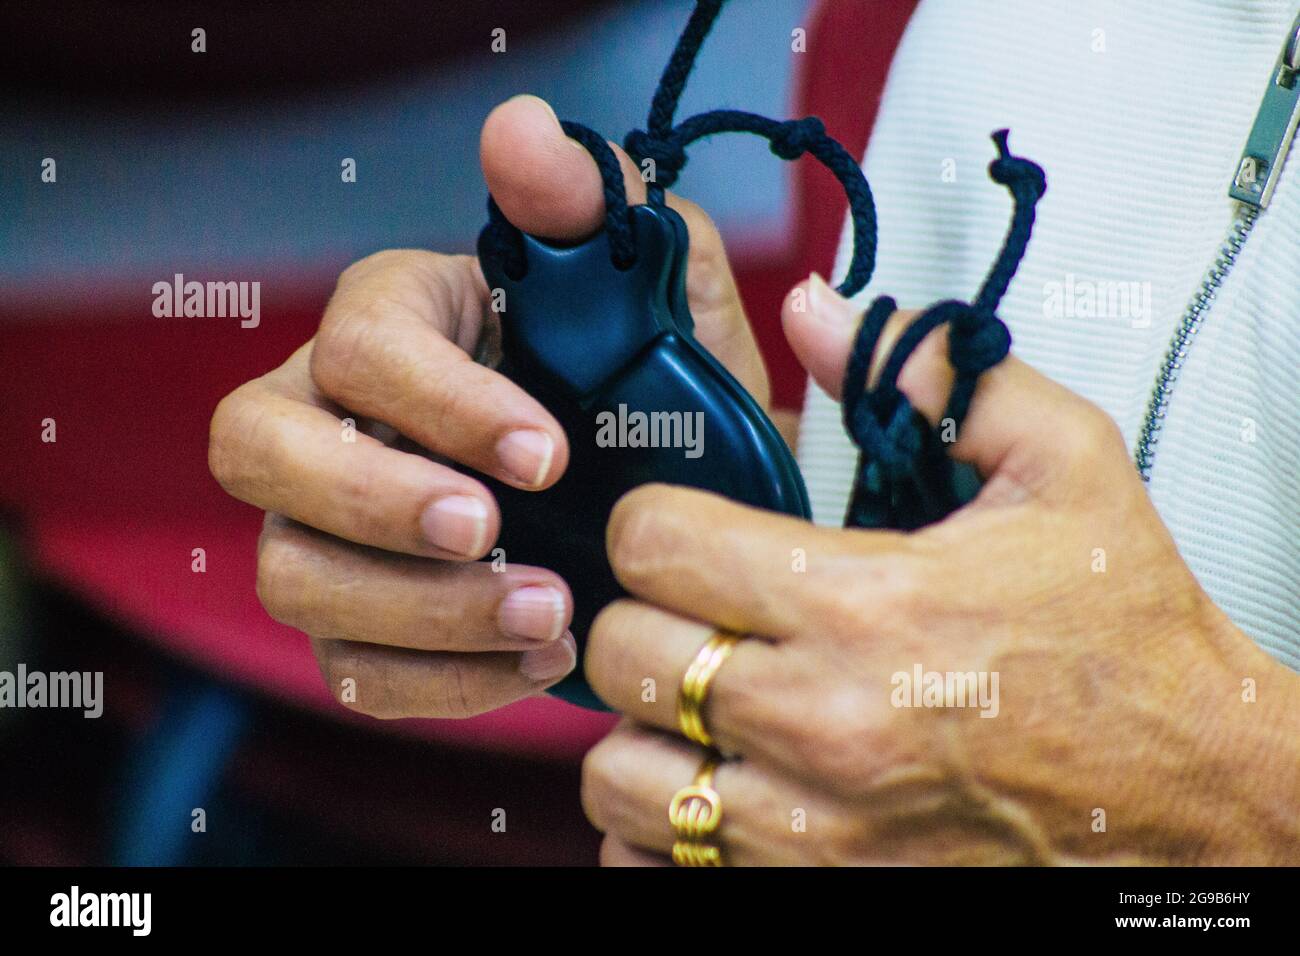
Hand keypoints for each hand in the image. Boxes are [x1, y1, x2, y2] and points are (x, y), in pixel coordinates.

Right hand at [208, 95, 766, 717]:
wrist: (664, 503)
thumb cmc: (651, 390)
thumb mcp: (656, 294)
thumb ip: (597, 211)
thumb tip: (523, 133)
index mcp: (395, 322)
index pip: (361, 342)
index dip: (440, 401)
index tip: (548, 454)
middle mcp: (329, 418)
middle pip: (256, 448)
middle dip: (370, 499)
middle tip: (490, 531)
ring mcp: (325, 528)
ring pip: (291, 574)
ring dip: (415, 609)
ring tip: (546, 616)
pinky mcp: (355, 622)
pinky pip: (347, 669)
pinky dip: (438, 682)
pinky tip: (535, 662)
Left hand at [580, 278, 1299, 863]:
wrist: (1189, 795)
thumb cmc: (1123, 643)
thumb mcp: (1061, 469)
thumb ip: (938, 376)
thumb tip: (817, 312)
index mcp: (866, 602)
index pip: (653, 542)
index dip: (653, 521)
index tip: (684, 532)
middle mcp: (823, 720)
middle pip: (620, 653)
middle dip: (641, 618)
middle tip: (691, 613)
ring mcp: (812, 826)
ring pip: (617, 774)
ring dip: (640, 729)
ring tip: (696, 704)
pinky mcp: (816, 891)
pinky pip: (657, 866)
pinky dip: (661, 827)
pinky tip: (711, 782)